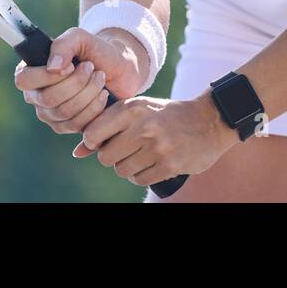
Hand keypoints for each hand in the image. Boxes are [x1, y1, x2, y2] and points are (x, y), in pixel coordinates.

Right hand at [13, 27, 140, 136]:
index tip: (72, 66)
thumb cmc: (95, 50)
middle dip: (77, 82)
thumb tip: (52, 67)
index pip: (24, 80)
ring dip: (89, 92)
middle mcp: (36, 96)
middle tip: (91, 67)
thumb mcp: (80, 38)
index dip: (47, 75)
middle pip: (49, 98)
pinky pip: (78, 124)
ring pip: (65, 112)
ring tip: (100, 77)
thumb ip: (63, 45)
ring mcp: (51, 116)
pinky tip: (103, 95)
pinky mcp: (68, 128)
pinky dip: (95, 107)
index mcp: (31, 72)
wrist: (118, 68)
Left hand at [72, 92, 238, 186]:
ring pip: (121, 170)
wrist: (209, 120)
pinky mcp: (169, 164)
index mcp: (132, 107)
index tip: (102, 142)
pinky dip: (141, 175)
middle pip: (105, 157)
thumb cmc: (166, 114)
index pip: (93, 133)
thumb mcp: (138, 110)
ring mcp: (157, 146)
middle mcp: (143, 126)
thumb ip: (107, 126)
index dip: (93, 142)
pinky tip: (150, 163)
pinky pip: (139, 179)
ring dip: (127, 167)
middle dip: (111, 157)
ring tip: (140, 155)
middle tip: (125, 150)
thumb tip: (77, 152)